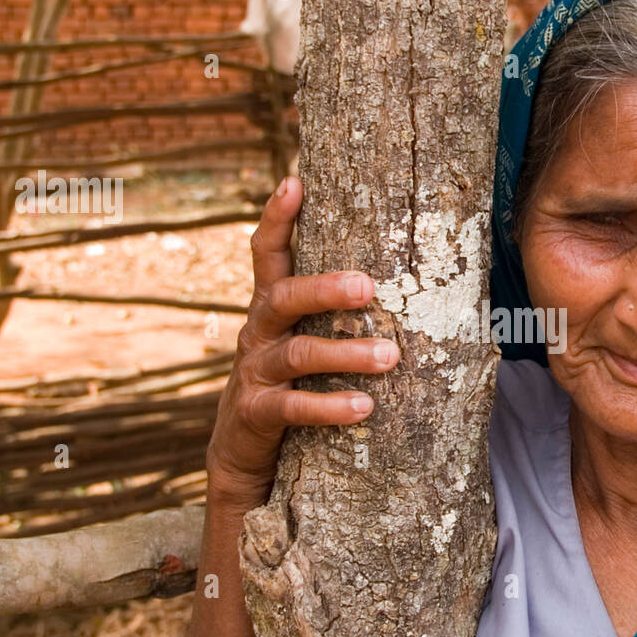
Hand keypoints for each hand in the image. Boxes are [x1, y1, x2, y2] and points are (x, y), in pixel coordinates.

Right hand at [205, 176, 399, 506]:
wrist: (244, 455)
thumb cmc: (289, 386)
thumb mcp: (302, 342)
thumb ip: (327, 313)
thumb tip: (392, 277)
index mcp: (271, 309)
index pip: (267, 254)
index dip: (276, 219)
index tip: (294, 181)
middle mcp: (258, 333)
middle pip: (284, 298)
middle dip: (325, 288)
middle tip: (369, 286)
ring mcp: (254, 373)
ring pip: (298, 354)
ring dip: (346, 353)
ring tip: (390, 355)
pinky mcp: (257, 414)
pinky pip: (294, 407)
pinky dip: (330, 406)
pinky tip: (364, 407)